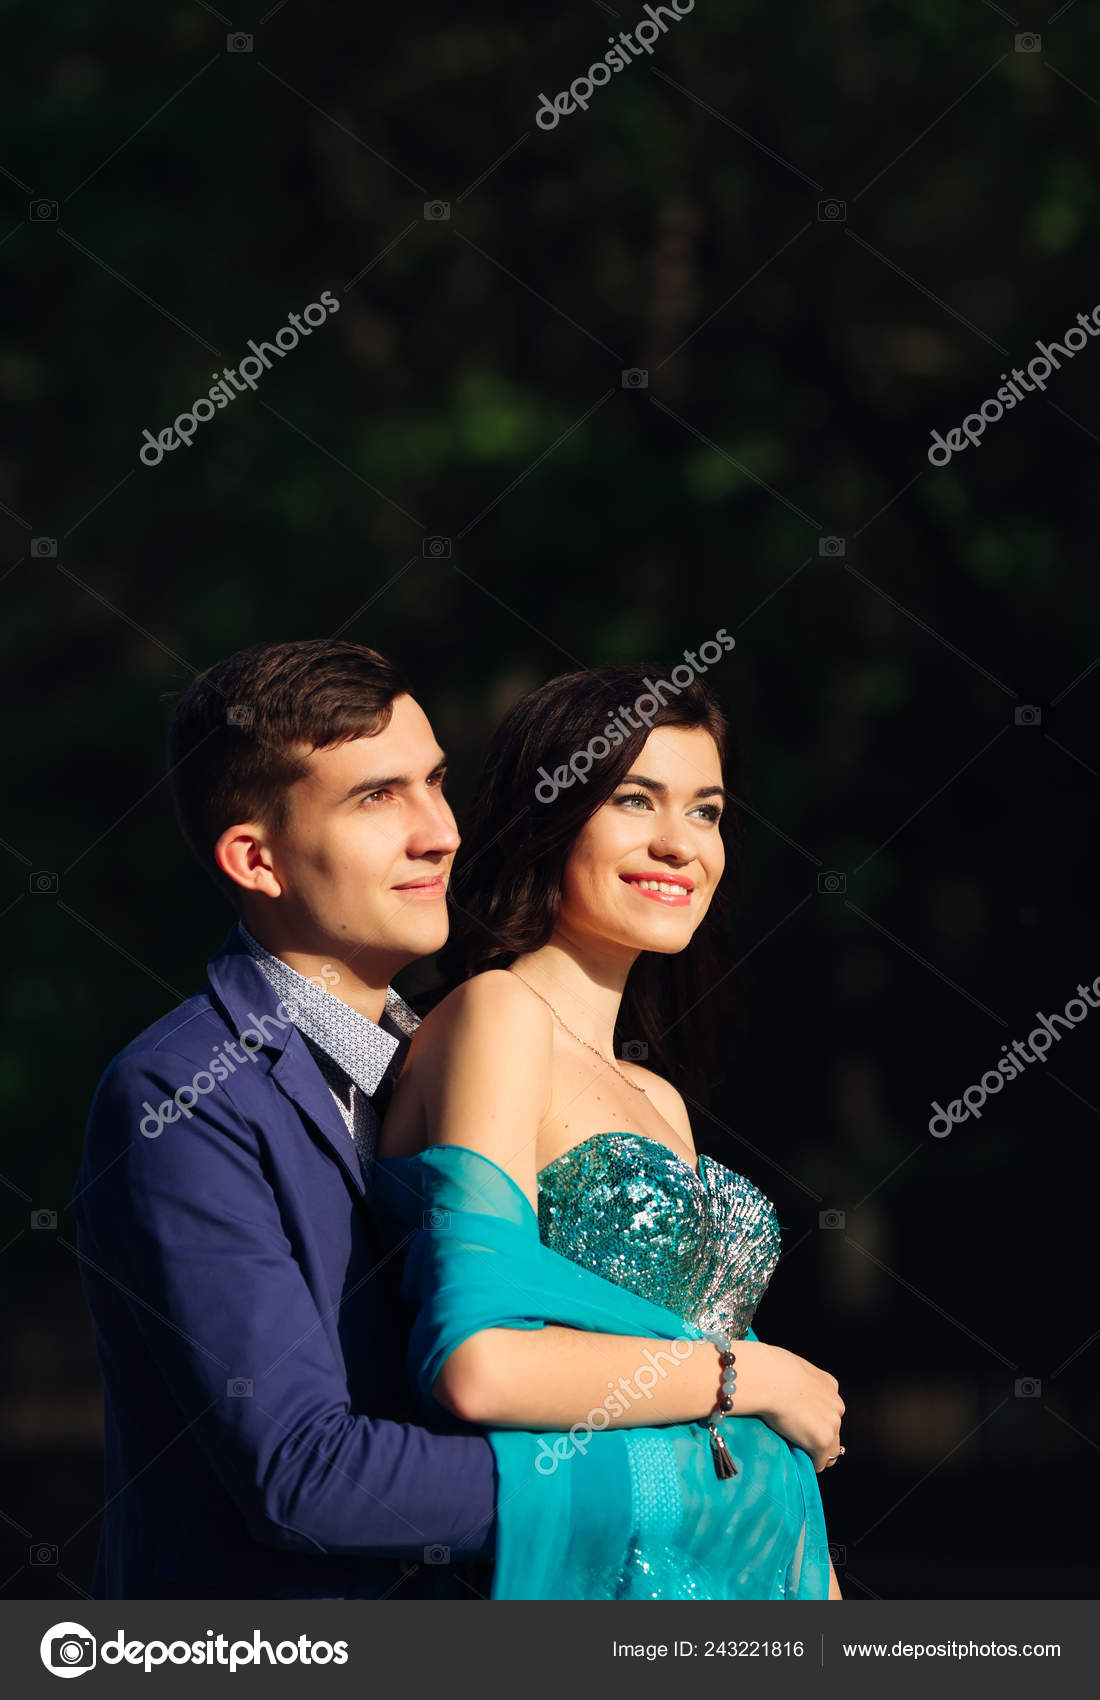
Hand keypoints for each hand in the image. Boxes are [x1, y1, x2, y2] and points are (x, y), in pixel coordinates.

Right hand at [754, 1342, 844, 1473]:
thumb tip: (785, 1384)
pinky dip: (811, 1464)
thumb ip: (798, 1379)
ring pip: (832, 1449)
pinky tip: (799, 1460)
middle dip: (820, 1435)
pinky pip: (820, 1462)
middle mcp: (836, 1405)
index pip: (831, 1408)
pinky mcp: (822, 1441)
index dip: (817, 1417)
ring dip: (818, 1452)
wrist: (769, 1380)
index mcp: (829, 1384)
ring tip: (800, 1453)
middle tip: (799, 1438)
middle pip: (834, 1429)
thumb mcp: (792, 1367)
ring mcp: (831, 1424)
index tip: (803, 1421)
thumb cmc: (771, 1369)